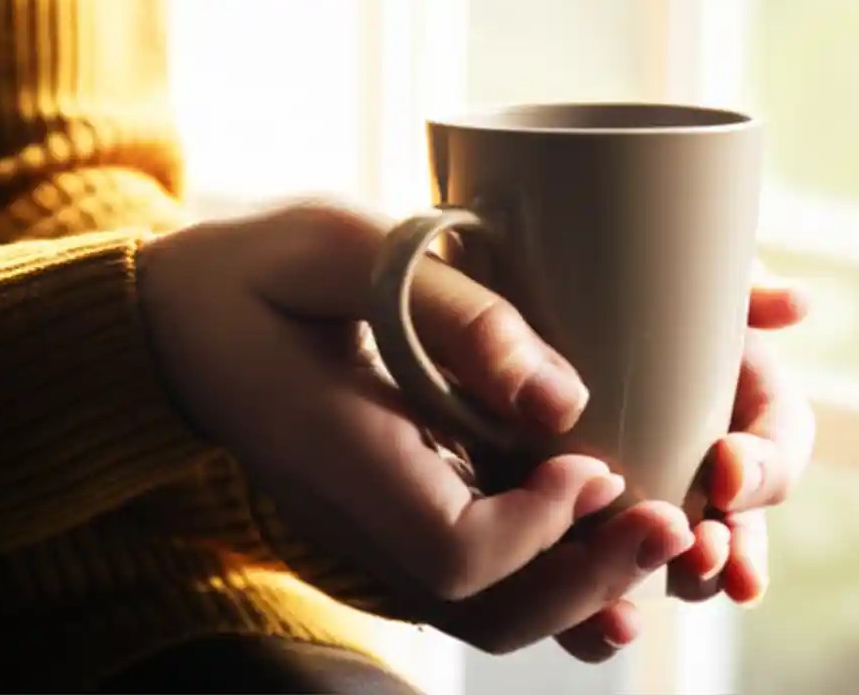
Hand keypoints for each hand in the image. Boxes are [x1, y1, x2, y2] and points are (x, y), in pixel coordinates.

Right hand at [136, 201, 696, 654]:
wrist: (186, 321)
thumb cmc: (265, 267)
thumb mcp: (346, 244)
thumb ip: (453, 311)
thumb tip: (564, 399)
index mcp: (336, 450)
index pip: (452, 550)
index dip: (540, 525)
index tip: (593, 461)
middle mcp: (354, 517)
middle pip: (486, 609)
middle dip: (591, 580)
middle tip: (672, 524)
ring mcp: (370, 532)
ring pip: (488, 613)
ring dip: (584, 588)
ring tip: (660, 533)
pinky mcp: (389, 521)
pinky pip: (478, 581)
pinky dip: (553, 570)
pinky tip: (606, 528)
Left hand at [554, 265, 814, 662]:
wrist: (501, 274)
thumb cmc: (590, 258)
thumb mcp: (663, 260)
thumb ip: (727, 278)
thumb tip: (797, 304)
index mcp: (730, 381)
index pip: (780, 434)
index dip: (770, 463)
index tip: (728, 470)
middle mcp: (697, 440)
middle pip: (741, 512)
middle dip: (737, 544)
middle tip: (712, 554)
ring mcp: (645, 478)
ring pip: (686, 548)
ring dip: (693, 574)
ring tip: (677, 580)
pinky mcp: (581, 505)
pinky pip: (611, 562)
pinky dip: (618, 595)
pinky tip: (613, 619)